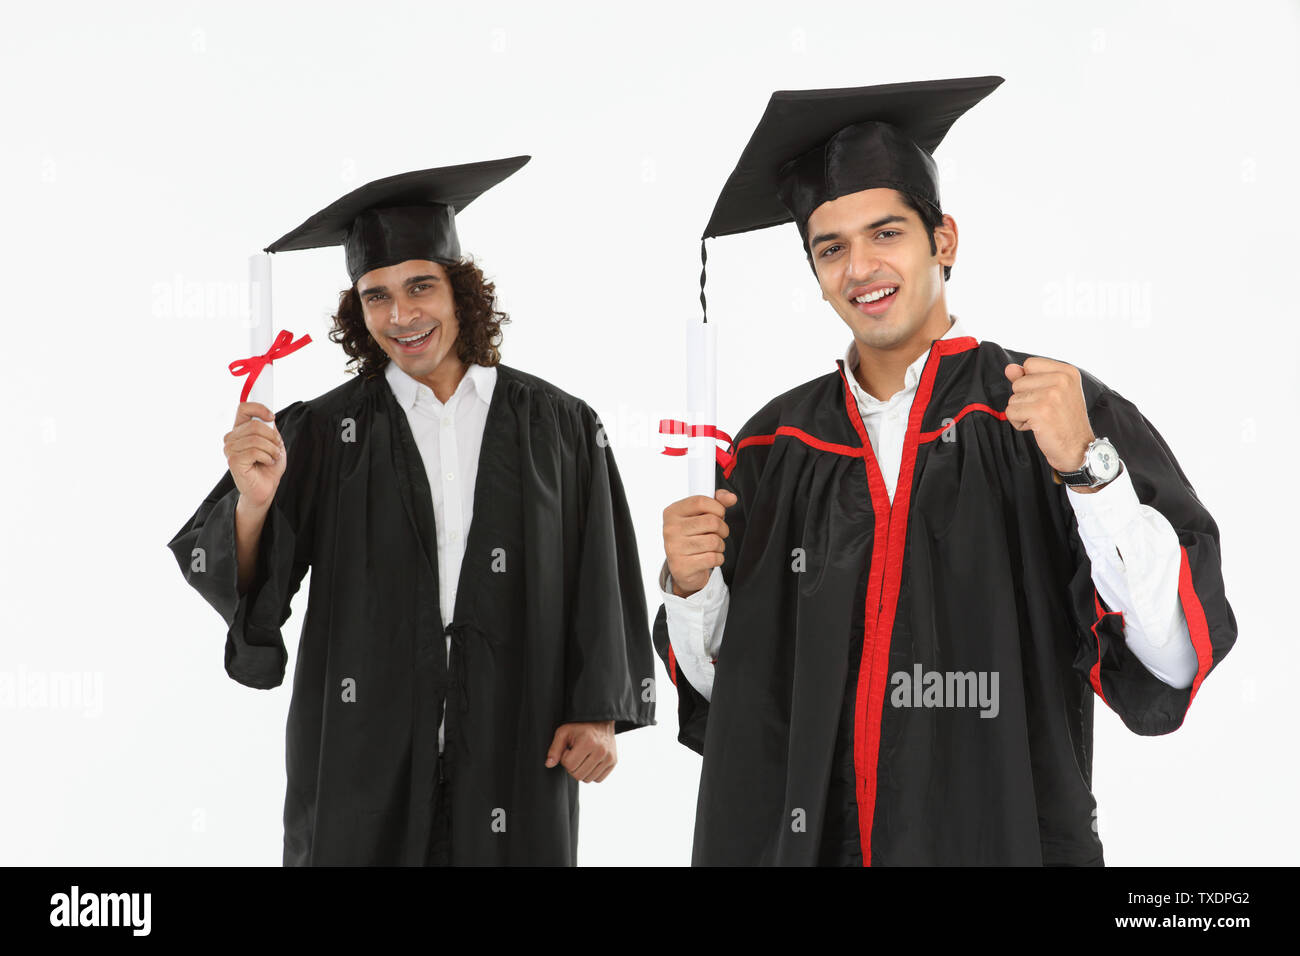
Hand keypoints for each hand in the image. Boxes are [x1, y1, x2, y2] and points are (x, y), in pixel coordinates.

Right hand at [224, 402, 285, 511]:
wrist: (267, 487)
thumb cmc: (269, 465)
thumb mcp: (274, 442)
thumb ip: (269, 427)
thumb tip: (268, 415)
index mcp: (240, 430)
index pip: (243, 408)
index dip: (258, 408)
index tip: (272, 417)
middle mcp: (232, 438)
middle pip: (254, 424)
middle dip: (272, 437)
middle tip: (276, 448)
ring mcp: (230, 449)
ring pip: (256, 439)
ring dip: (271, 449)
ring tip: (272, 457)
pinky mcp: (233, 460)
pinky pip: (254, 451)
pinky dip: (267, 457)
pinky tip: (266, 463)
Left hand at [545, 721, 615, 782]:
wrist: (600, 720)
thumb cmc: (579, 727)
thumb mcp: (563, 732)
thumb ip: (554, 749)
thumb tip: (548, 765)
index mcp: (588, 742)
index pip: (569, 766)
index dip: (565, 758)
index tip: (569, 748)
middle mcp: (601, 751)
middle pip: (578, 775)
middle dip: (572, 766)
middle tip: (575, 753)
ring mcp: (609, 758)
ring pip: (587, 779)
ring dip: (582, 770)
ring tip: (583, 756)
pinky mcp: (614, 762)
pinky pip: (598, 779)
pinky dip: (592, 773)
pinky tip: (590, 761)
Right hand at [663, 488, 735, 596]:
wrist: (684, 568)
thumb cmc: (693, 537)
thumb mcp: (701, 515)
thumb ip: (717, 502)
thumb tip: (731, 497)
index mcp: (672, 512)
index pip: (700, 501)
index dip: (717, 507)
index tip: (719, 514)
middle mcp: (670, 529)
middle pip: (712, 522)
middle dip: (723, 528)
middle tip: (718, 533)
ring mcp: (674, 548)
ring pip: (714, 541)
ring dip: (720, 545)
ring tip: (712, 547)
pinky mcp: (682, 566)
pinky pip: (712, 558)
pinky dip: (718, 558)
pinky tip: (710, 557)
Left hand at [1003, 359, 1094, 474]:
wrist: (1078, 449)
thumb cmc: (1064, 421)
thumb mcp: (1052, 393)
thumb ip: (1029, 378)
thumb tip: (1009, 368)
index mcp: (1067, 371)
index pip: (1029, 364)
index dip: (1030, 383)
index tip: (1047, 397)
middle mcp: (1062, 379)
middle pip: (1018, 382)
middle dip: (1025, 400)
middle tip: (1046, 412)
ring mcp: (1051, 394)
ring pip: (1013, 398)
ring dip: (1022, 413)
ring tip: (1043, 420)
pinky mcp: (1040, 411)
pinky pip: (1011, 412)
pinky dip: (1019, 423)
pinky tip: (1037, 427)